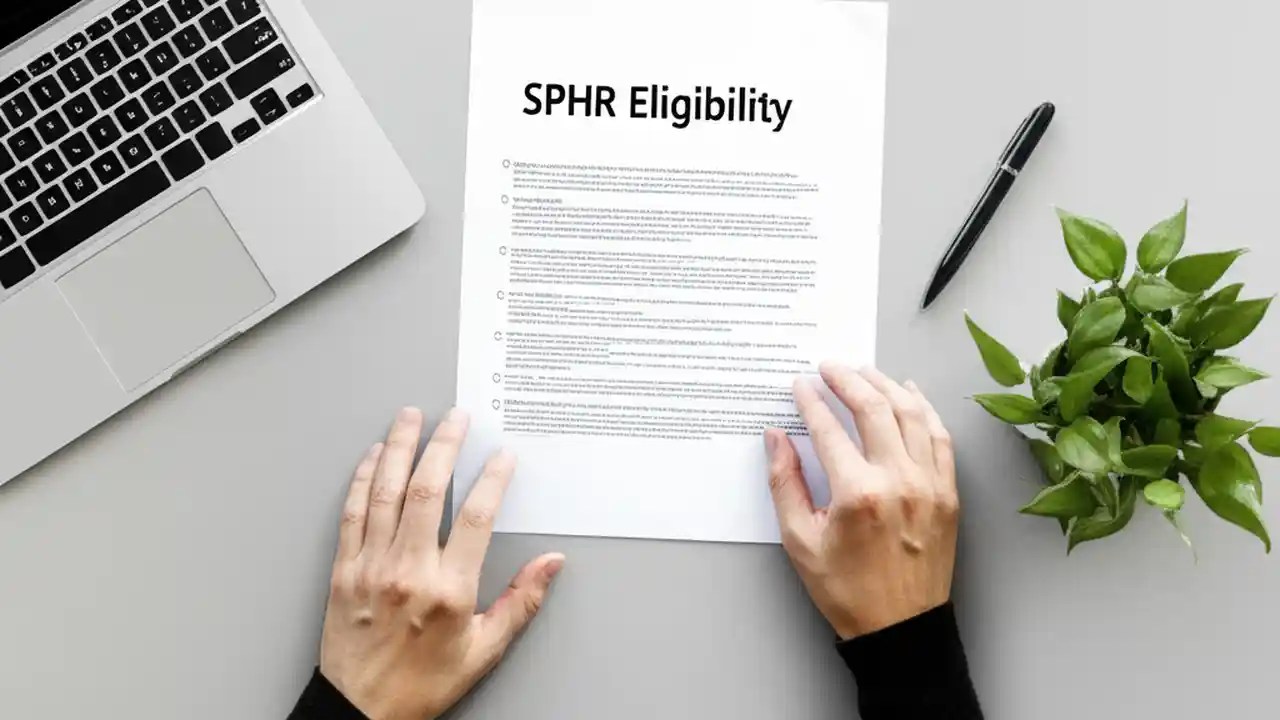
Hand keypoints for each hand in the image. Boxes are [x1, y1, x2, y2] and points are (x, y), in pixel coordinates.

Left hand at [320, 407, 563, 719]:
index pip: (475, 517)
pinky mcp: (342, 570)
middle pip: (426, 490)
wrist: (359, 712)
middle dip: (444, 445)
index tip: (502, 457)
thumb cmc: (420, 685)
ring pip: (384, 492)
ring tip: (410, 417)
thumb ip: (521, 602)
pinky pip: (351, 512)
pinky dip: (361, 479)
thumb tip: (551, 564)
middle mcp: (407, 571)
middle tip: (456, 417)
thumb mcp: (483, 650)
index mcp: (448, 591)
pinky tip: (373, 457)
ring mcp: (370, 567)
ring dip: (399, 448)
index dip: (492, 479)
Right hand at [765, 364, 957, 639]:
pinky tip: (910, 395)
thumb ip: (785, 483)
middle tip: (829, 367)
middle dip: (847, 380)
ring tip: (865, 372)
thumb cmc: (847, 592)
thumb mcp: (800, 541)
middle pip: (873, 409)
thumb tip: (776, 438)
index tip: (800, 387)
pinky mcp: (948, 494)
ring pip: (911, 414)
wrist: (900, 629)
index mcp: (857, 494)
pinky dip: (925, 409)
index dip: (811, 402)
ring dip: (886, 385)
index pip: (829, 429)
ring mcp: (929, 485)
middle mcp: (898, 481)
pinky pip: (940, 437)